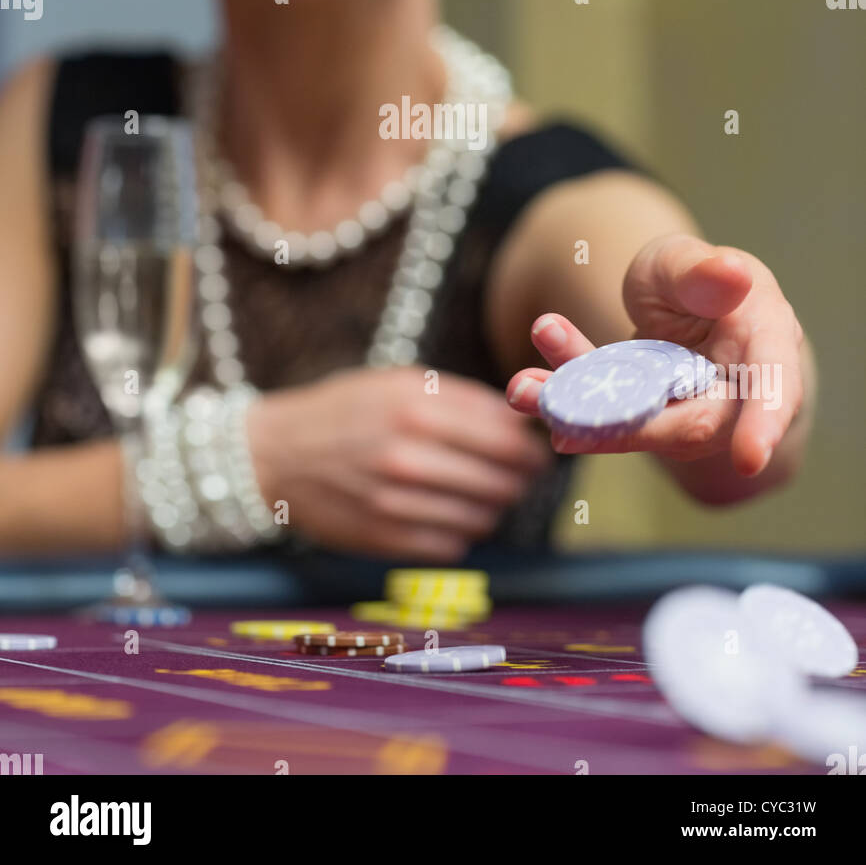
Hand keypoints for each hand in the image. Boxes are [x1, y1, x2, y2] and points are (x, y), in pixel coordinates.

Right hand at [247, 365, 550, 560]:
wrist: (276, 454)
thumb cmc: (347, 410)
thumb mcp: (400, 382)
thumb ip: (463, 400)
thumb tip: (526, 423)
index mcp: (414, 407)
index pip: (505, 437)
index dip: (532, 447)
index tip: (539, 449)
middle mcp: (406, 455)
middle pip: (501, 480)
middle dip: (521, 479)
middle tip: (523, 475)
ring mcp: (393, 501)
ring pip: (481, 516)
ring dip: (494, 506)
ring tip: (487, 493)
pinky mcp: (383, 538)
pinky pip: (451, 545)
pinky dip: (462, 532)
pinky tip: (453, 514)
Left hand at [505, 233, 804, 478]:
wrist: (673, 301)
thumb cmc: (695, 276)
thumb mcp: (688, 261)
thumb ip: (701, 272)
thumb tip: (733, 273)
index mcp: (763, 340)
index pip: (774, 386)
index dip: (765, 422)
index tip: (748, 460)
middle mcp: (732, 388)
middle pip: (691, 422)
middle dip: (628, 426)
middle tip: (566, 425)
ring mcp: (686, 410)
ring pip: (640, 422)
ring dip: (579, 413)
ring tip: (523, 388)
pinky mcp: (643, 418)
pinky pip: (606, 413)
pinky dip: (565, 399)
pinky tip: (529, 388)